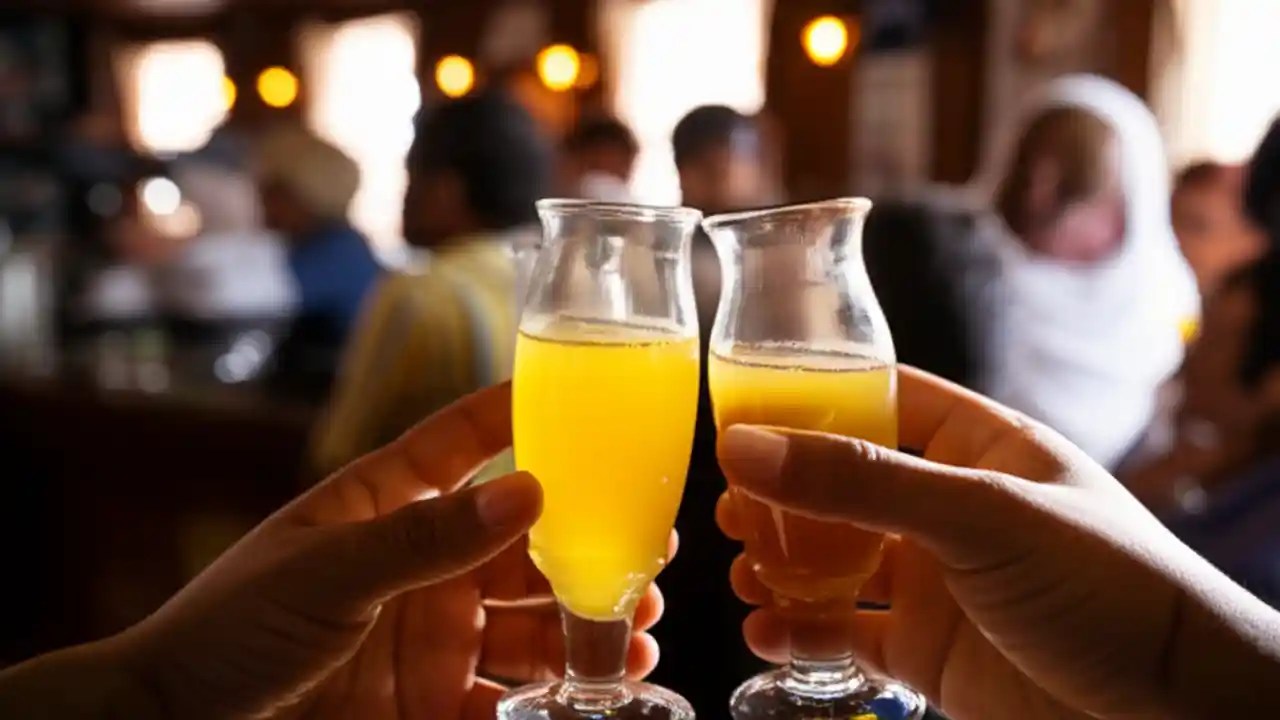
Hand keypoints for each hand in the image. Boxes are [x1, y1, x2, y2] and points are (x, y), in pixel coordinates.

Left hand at [115, 383, 662, 718]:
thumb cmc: (230, 628)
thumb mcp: (328, 572)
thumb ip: (426, 538)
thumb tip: (528, 491)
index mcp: (388, 505)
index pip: (464, 442)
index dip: (520, 413)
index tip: (588, 392)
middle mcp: (421, 564)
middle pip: (520, 542)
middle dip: (585, 546)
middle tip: (648, 553)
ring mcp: (430, 633)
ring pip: (529, 621)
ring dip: (584, 623)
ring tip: (639, 630)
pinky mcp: (432, 700)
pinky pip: (509, 695)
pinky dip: (556, 695)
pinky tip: (598, 691)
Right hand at [717, 367, 1279, 719]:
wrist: (1173, 706)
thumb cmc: (1104, 581)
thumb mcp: (979, 515)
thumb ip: (860, 483)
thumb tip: (746, 446)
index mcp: (977, 448)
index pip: (880, 401)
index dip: (810, 402)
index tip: (741, 414)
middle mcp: (950, 509)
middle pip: (843, 487)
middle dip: (781, 497)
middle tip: (728, 507)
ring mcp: (938, 581)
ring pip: (836, 563)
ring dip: (782, 567)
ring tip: (741, 572)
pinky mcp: (929, 651)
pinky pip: (848, 634)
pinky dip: (802, 633)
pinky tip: (767, 631)